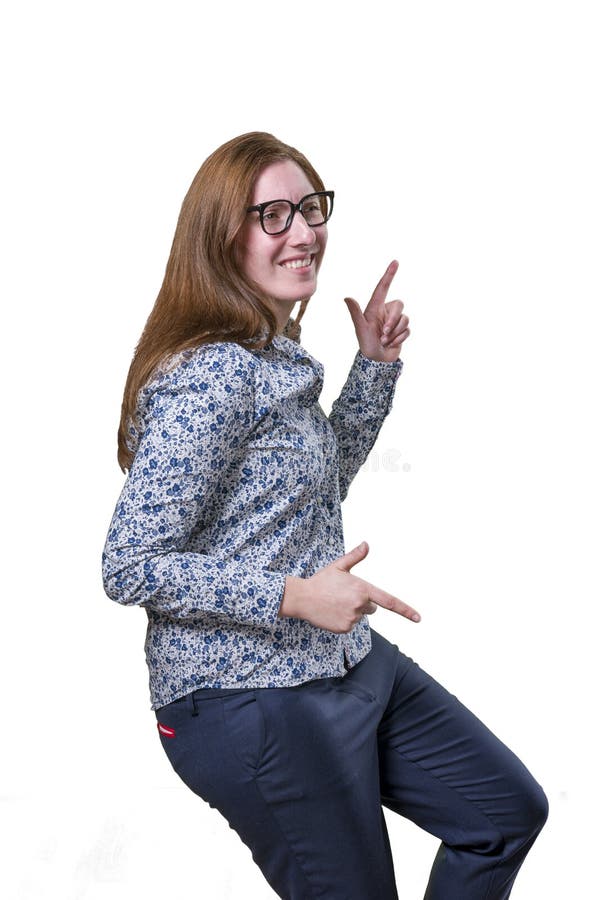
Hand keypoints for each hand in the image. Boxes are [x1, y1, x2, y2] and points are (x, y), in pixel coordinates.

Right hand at [280, 541, 420, 633]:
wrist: (302, 598)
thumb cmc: (321, 581)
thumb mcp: (338, 566)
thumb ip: (355, 556)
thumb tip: (367, 544)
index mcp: (362, 589)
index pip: (389, 601)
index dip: (406, 610)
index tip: (418, 618)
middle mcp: (360, 605)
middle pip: (371, 607)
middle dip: (362, 602)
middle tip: (343, 596)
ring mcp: (352, 618)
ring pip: (360, 616)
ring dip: (351, 611)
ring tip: (334, 603)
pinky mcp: (344, 629)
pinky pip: (350, 625)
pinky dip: (343, 620)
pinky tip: (331, 613)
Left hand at [343, 260, 409, 361]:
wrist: (376, 361)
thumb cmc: (366, 344)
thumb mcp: (360, 328)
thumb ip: (356, 313)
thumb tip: (347, 298)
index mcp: (375, 307)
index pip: (383, 287)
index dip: (389, 274)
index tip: (395, 262)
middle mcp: (386, 311)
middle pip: (399, 304)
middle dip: (393, 320)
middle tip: (383, 333)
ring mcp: (395, 321)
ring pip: (405, 319)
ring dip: (395, 333)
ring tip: (384, 340)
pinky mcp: (402, 330)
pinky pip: (408, 330)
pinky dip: (399, 339)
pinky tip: (391, 344)